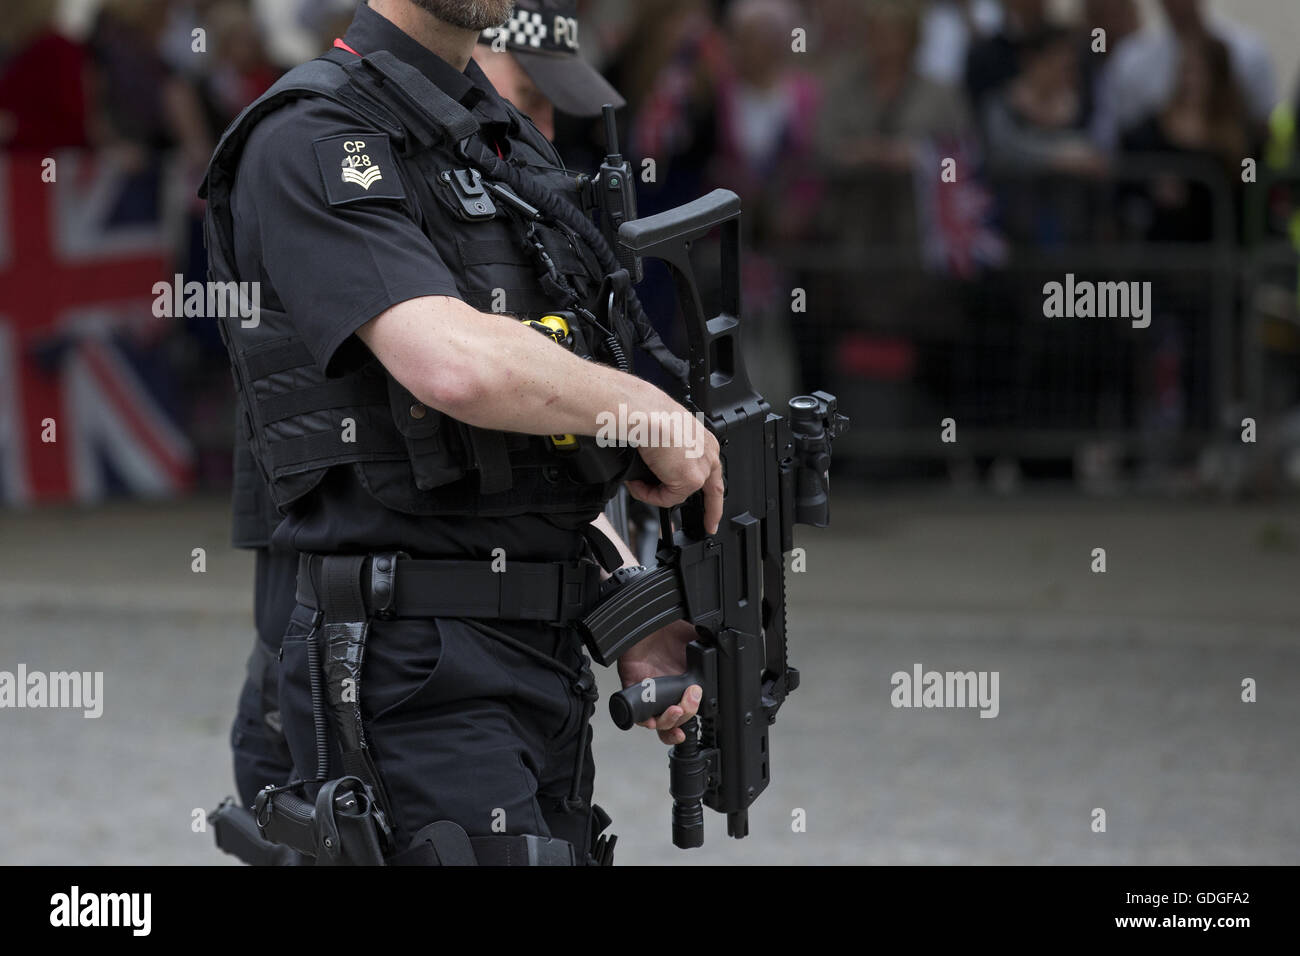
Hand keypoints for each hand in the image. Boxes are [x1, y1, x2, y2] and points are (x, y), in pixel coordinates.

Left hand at [616, 619, 700, 744]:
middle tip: (690, 699)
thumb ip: (709, 645)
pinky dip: (645, 720)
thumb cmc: (665, 624)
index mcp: (683, 680)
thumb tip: (724, 647)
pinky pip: (636, 714)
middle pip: (678, 720)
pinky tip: (652, 718)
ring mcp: (650, 692)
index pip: (691, 707)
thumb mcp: (694, 634)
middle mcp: (667, 689)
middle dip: (687, 715)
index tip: (701, 705)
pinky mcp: (632, 689)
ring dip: (669, 722)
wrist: (643, 617)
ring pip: (659, 722)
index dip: (696, 713)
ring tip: (675, 710)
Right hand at [626, 415, 723, 533]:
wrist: (645, 414)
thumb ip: (669, 455)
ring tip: (637, 483)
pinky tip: (637, 483)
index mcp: (704, 441)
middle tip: (707, 526)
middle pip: (712, 490)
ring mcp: (700, 468)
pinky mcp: (689, 480)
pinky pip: (666, 499)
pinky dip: (648, 494)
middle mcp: (708, 454)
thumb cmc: (649, 415)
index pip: (713, 471)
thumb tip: (655, 468)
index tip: (712, 507)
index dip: (712, 491)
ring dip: (655, 493)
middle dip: (710, 512)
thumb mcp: (665, 435)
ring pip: (677, 494)